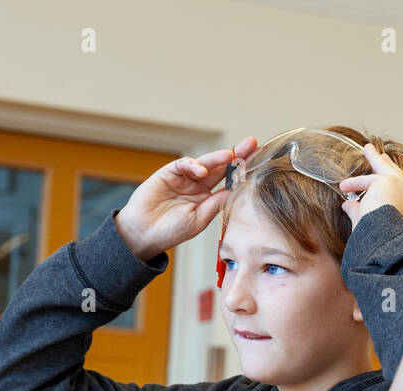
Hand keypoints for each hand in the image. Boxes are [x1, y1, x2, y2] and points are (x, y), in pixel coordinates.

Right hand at [114, 137, 258, 261]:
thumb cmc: (170, 231)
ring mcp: (184, 178)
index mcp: (207, 198)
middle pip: (221, 167)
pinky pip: (184, 164)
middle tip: (253, 144)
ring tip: (231, 155)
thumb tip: (235, 190)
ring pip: (206, 163)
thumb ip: (216, 204)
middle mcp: (198, 186)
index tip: (259, 162)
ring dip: (219, 157)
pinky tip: (201, 171)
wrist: (143, 234)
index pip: (228, 181)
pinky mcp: (169, 173)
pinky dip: (194, 165)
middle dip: (237, 155)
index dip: (242, 171)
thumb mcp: (199, 220)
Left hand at [338, 142, 402, 230]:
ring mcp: (402, 188)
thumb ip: (359, 212)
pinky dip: (354, 184)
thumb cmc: (380, 237)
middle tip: (383, 156)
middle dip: (388, 166)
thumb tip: (346, 205)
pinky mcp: (388, 182)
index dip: (393, 188)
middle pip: (398, 176)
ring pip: (388, 170)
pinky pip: (366, 182)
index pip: (402, 194)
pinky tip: (343, 186)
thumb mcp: (370, 224)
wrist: (387, 239)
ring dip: (376, 159)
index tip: (387, 182)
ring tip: (368, 149)